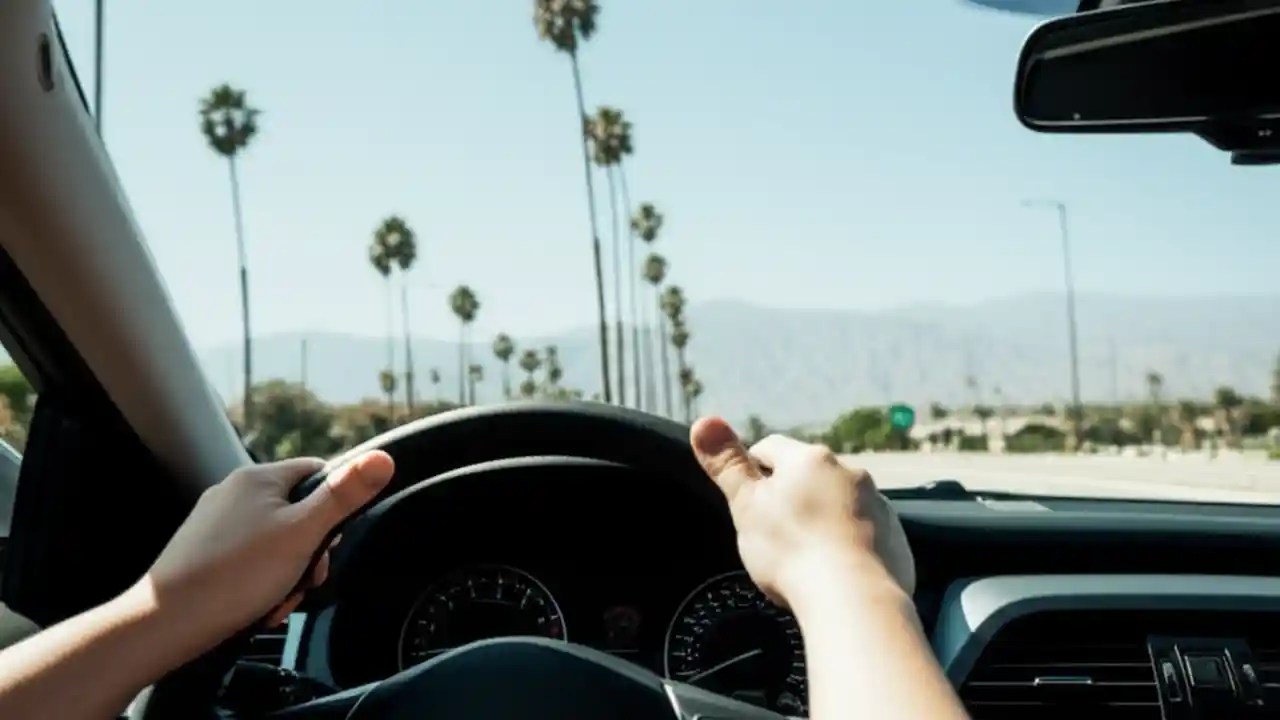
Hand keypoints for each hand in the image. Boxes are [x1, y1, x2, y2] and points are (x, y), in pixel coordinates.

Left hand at [141, 451, 394, 652]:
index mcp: (258, 478)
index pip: (318, 474)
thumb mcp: (303, 534)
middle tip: (303, 580)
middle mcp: (234, 492)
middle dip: (310, 551)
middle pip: (298, 512)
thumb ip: (344, 496)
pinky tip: (256, 605)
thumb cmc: (236, 575)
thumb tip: (384, 458)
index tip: (330, 545)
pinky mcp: (202, 552)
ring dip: (287, 573)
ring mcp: (215, 523)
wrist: (165, 623)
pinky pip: (249, 560)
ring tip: (276, 600)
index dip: (335, 509)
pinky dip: (261, 583)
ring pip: (276, 541)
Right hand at [690, 417, 912, 606]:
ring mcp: (877, 504)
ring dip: (823, 517)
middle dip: (791, 496)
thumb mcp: (746, 506)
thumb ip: (726, 464)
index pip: (770, 448)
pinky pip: (865, 532)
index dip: (752, 468)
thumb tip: (704, 420)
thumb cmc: (792, 550)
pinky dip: (850, 543)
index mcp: (809, 459)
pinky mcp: (895, 537)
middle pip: (808, 475)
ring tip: (806, 554)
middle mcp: (849, 472)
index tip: (745, 497)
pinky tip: (835, 569)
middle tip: (773, 531)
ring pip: (839, 502)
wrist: (854, 600)